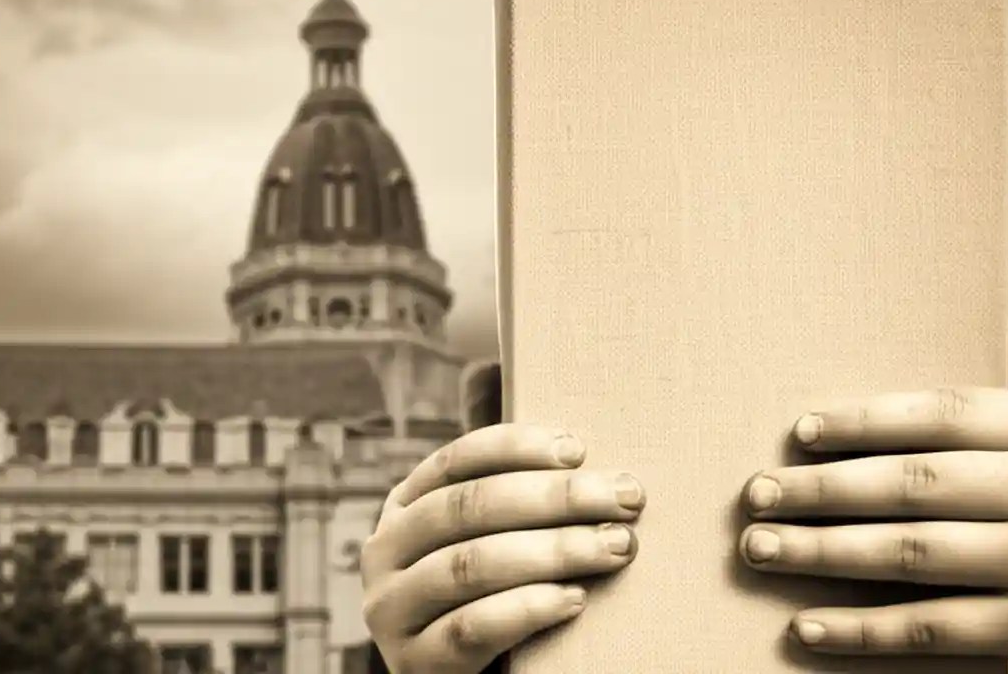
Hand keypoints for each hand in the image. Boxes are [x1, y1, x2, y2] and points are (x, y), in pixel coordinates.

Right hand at [360, 424, 645, 673]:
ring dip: (553, 551)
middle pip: (469, 508)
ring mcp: (391, 611)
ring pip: (472, 566)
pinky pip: (472, 629)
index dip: (518, 447)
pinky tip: (575, 600)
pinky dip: (528, 608)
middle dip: (554, 498)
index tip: (579, 448)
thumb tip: (484, 363)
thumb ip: (492, 468)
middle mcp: (383, 553)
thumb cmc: (485, 594)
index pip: (455, 460)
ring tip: (615, 547)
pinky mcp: (414, 665)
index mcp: (401, 508)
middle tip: (624, 497)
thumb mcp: (482, 530)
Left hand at [739, 322, 1007, 672]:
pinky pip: (932, 628)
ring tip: (758, 548)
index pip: (947, 415)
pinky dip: (863, 631)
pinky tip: (806, 626)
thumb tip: (989, 315)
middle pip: (913, 483)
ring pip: (911, 554)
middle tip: (754, 494)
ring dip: (823, 553)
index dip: (868, 419)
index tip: (799, 430)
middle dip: (822, 490)